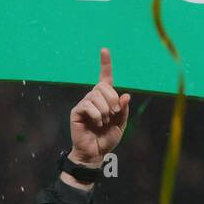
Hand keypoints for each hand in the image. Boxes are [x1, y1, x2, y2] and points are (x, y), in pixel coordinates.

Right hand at [65, 48, 129, 185]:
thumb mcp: (120, 125)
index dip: (105, 64)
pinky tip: (96, 124)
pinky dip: (96, 115)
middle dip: (112, 100)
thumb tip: (126, 95)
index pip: (105, 78)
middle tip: (113, 115)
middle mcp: (93, 98)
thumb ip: (123, 110)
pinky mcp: (77, 111)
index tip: (104, 50)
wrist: (95, 154)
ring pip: (96, 96)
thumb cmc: (106, 140)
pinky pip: (88, 106)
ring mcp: (84, 104)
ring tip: (103, 123)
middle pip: (103, 87)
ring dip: (105, 111)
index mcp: (105, 99)